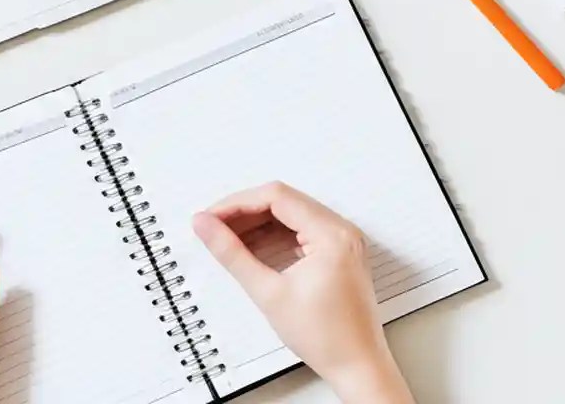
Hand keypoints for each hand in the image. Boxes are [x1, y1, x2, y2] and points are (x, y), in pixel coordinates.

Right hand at [192, 182, 413, 403]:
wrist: (357, 367)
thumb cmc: (327, 338)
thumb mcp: (268, 293)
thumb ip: (232, 254)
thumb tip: (207, 226)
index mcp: (332, 234)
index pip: (276, 197)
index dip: (237, 203)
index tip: (212, 216)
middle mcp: (342, 231)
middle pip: (284, 202)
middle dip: (245, 212)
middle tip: (215, 226)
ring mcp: (343, 242)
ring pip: (291, 216)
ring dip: (259, 224)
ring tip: (229, 238)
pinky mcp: (339, 253)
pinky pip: (302, 232)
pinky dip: (275, 237)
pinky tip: (253, 249)